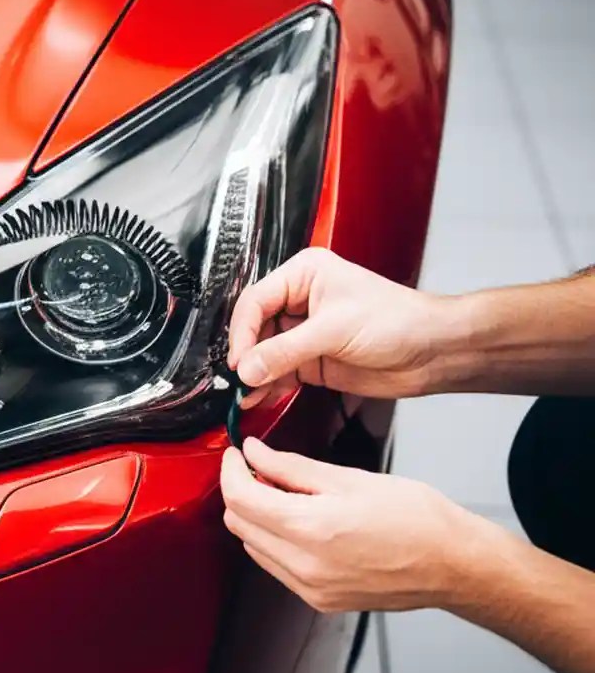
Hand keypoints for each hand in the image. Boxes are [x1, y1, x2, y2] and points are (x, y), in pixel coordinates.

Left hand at [219, 438, 499, 612]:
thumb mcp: (349, 478)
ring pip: (254, 546)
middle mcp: (306, 566)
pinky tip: (301, 523)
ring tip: (288, 495)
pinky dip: (276, 541)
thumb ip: (291, 466)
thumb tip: (255, 453)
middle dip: (242, 491)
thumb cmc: (416, 518)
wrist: (454, 563)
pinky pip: (276, 567)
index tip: (237, 454)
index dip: (231, 470)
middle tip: (261, 469)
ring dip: (258, 517)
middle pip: (239, 524)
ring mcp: (311, 588)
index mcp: (312, 529)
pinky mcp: (320, 600)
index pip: (240, 499)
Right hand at [228, 248, 451, 407]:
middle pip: (255, 328)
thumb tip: (246, 368)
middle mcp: (300, 301)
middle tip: (239, 378)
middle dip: (246, 355)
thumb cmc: (399, 321)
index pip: (255, 301)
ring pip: (264, 353)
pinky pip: (279, 372)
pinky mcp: (312, 360)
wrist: (433, 352)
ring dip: (254, 374)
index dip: (243, 331)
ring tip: (246, 393)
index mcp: (304, 275)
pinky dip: (268, 386)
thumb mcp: (335, 330)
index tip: (238, 359)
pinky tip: (260, 397)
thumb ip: (285, 351)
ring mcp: (305, 332)